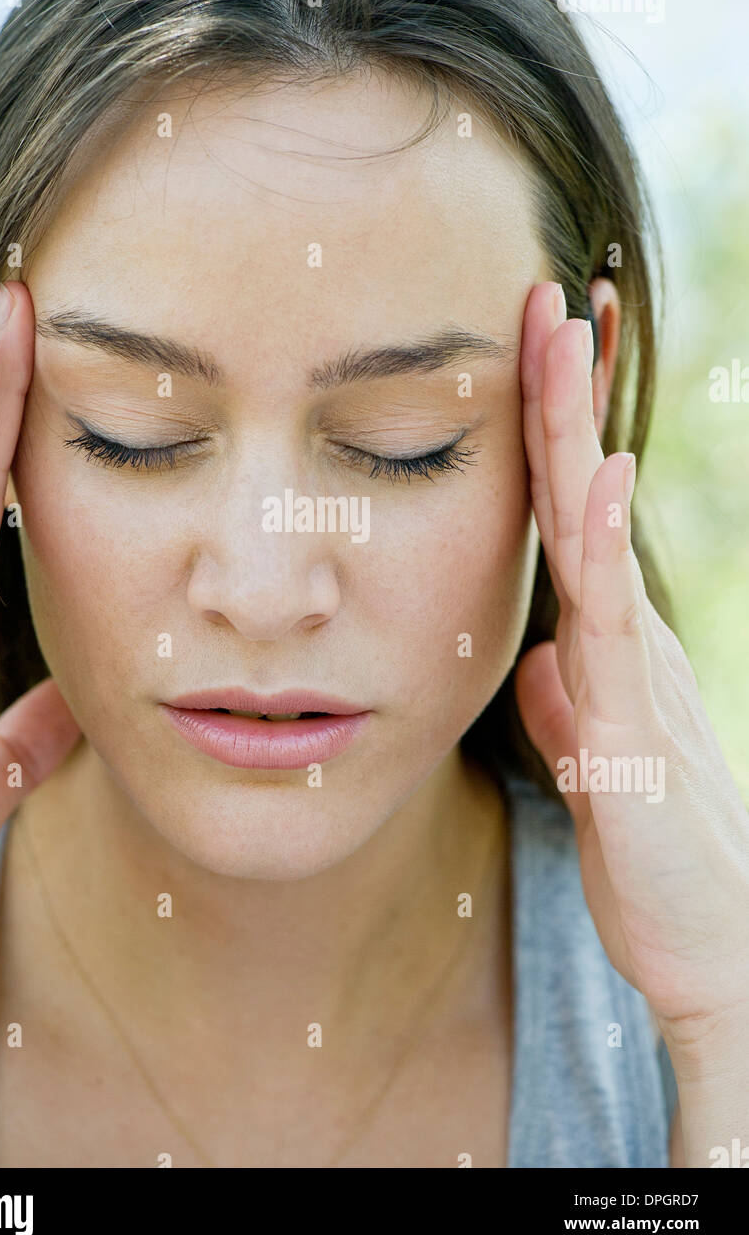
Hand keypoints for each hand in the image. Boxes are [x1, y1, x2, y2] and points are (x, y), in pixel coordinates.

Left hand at [514, 281, 748, 1060]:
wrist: (705, 940)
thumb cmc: (647, 849)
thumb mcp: (586, 759)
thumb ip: (559, 701)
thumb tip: (530, 661)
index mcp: (600, 637)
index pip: (564, 510)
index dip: (550, 426)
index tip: (537, 343)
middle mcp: (620, 632)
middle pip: (580, 489)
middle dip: (566, 390)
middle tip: (558, 294)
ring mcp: (630, 666)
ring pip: (591, 526)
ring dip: (577, 428)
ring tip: (568, 335)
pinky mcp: (632, 720)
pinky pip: (611, 616)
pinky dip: (602, 540)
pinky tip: (602, 473)